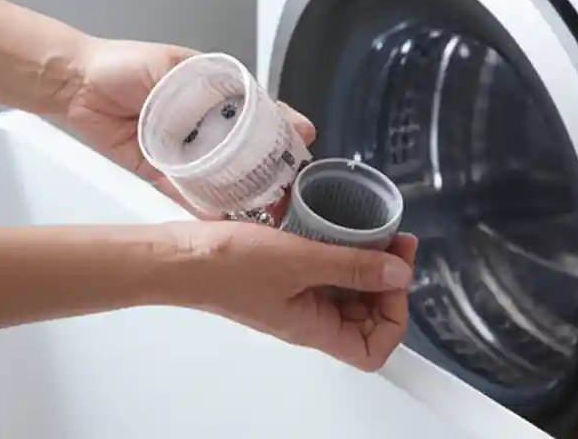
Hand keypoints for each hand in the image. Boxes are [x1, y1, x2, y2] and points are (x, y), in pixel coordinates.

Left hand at [62, 38, 315, 216]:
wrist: (77, 84)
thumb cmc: (123, 64)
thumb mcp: (174, 64)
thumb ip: (208, 82)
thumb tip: (241, 99)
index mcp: (215, 94)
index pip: (259, 112)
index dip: (283, 126)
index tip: (301, 137)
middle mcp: (205, 125)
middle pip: (246, 152)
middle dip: (269, 169)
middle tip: (286, 183)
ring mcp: (185, 151)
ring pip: (220, 176)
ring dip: (241, 192)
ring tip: (262, 208)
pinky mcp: (160, 172)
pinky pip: (185, 192)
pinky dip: (202, 205)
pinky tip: (222, 217)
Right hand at [163, 221, 417, 371]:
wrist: (178, 256)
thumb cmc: (226, 266)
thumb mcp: (300, 260)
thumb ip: (353, 266)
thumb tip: (399, 273)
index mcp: (314, 328)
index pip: (373, 349)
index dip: (395, 318)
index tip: (397, 277)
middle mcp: (308, 317)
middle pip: (366, 317)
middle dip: (388, 282)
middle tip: (396, 243)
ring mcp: (296, 297)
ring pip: (348, 291)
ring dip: (367, 264)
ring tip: (375, 231)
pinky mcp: (284, 275)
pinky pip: (324, 271)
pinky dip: (341, 252)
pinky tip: (341, 228)